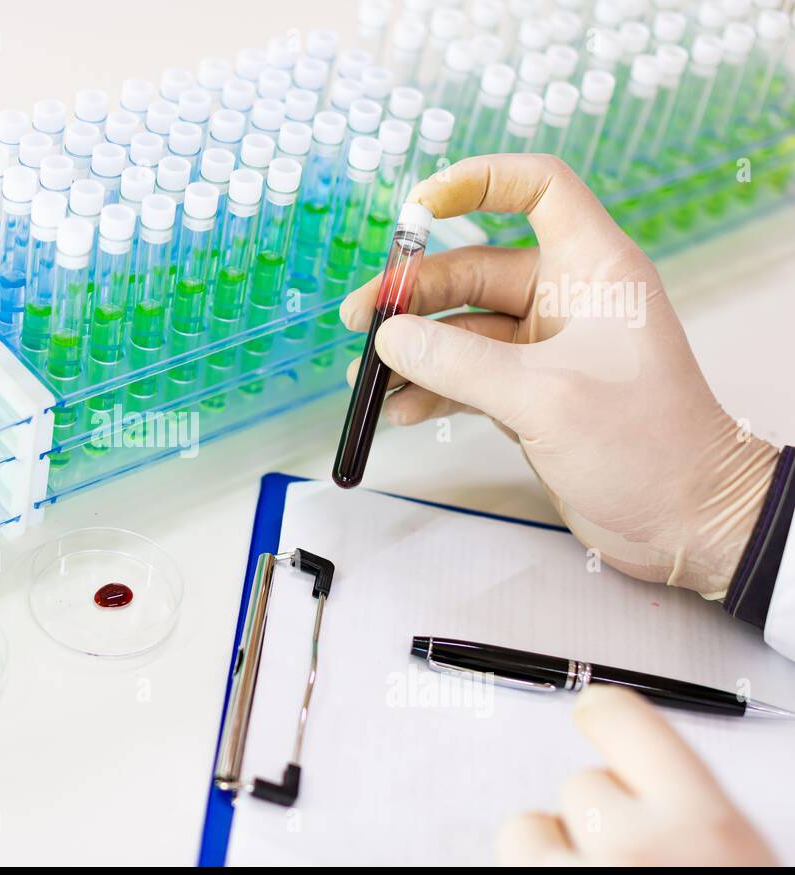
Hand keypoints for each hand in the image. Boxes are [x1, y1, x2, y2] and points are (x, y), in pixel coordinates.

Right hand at [340, 154, 777, 598]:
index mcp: (593, 270)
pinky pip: (465, 374)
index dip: (478, 181)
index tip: (419, 206)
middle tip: (361, 319)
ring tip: (367, 377)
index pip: (538, 190)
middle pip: (475, 267)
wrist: (684, 521)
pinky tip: (401, 410)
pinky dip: (430, 388)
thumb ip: (459, 364)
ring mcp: (545, 347)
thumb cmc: (648, 447)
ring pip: (462, 327)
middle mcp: (568, 298)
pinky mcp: (529, 392)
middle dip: (414, 292)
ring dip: (413, 348)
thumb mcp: (545, 398)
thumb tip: (391, 338)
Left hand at [496, 685, 775, 864]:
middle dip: (600, 817)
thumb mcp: (736, 853)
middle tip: (637, 858)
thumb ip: (690, 808)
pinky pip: (512, 863)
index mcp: (702, 826)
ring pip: (529, 829)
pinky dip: (533, 873)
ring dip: (556, 851)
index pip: (622, 718)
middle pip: (580, 784)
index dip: (607, 715)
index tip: (596, 710)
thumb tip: (643, 772)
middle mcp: (632, 846)